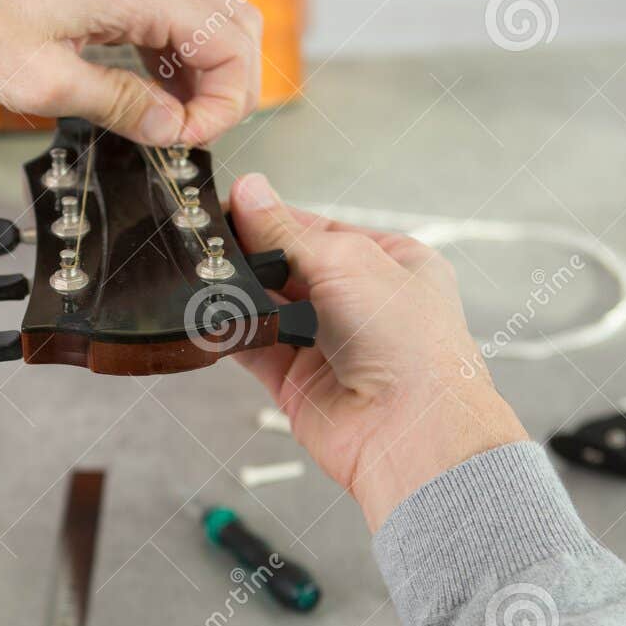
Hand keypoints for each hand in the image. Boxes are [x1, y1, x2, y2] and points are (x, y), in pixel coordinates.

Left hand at [0, 0, 260, 145]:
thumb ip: (117, 106)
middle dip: (227, 90)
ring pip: (207, 25)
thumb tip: (169, 129)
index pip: (229, 46)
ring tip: (169, 124)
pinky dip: (175, 63)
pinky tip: (150, 97)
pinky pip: (170, 22)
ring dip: (203, 78)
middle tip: (190, 136)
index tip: (184, 141)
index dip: (221, 105)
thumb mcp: (43, 83)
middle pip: (234, 30)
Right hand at [229, 174, 528, 530]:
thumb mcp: (347, 263)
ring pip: (269, 307)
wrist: (412, 432)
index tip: (233, 206)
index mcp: (390, 263)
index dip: (276, 218)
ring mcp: (328, 344)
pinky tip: (216, 316)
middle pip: (290, 267)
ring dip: (243, 294)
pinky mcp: (297, 382)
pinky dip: (234, 332)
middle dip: (255, 256)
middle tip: (214, 243)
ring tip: (212, 277)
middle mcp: (361, 303)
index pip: (320, 229)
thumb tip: (251, 194)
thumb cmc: (413, 348)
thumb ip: (288, 232)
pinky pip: (255, 347)